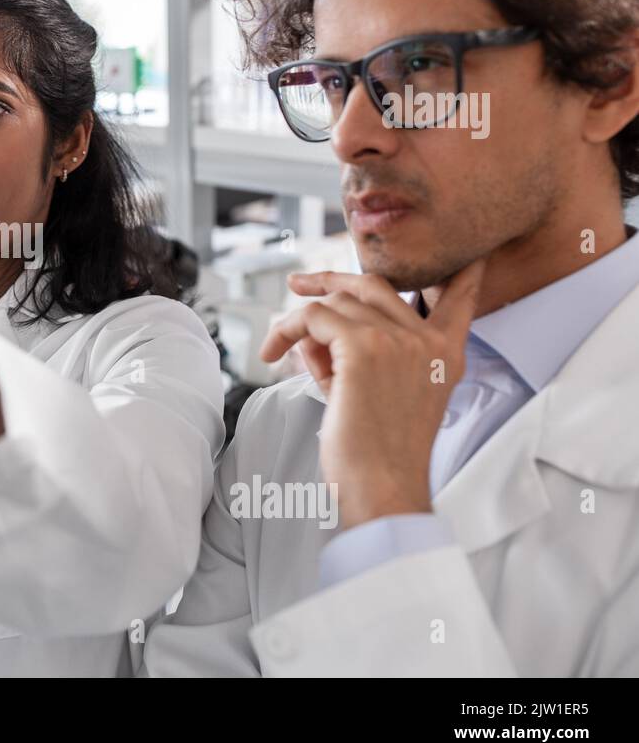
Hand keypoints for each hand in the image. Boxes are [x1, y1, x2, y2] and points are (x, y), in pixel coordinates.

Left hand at [259, 259, 485, 529]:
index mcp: (444, 354)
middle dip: (332, 279)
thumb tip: (314, 332)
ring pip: (336, 302)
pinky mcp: (364, 347)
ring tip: (278, 347)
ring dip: (300, 322)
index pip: (459, 297)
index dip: (461, 270)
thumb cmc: (375, 454)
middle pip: (374, 285)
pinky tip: (273, 353)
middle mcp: (428, 340)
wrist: (381, 489)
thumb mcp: (373, 394)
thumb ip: (352, 356)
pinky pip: (313, 317)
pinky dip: (286, 329)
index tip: (469, 253)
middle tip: (299, 284)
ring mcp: (398, 340)